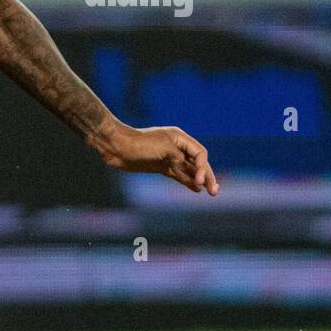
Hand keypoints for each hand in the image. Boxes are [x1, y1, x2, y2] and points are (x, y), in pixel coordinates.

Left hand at [96, 123, 218, 195]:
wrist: (115, 146)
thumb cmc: (140, 143)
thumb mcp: (165, 149)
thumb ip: (180, 159)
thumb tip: (190, 171)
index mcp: (179, 138)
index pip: (199, 153)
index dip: (203, 166)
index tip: (199, 179)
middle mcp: (176, 147)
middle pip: (196, 163)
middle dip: (206, 176)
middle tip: (215, 191)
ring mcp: (167, 157)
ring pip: (188, 170)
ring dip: (198, 180)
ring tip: (211, 192)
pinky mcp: (159, 167)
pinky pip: (177, 175)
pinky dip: (186, 182)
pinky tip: (195, 189)